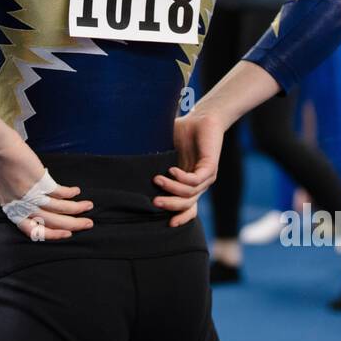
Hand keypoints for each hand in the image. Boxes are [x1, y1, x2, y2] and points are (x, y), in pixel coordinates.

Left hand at [0, 144, 92, 241]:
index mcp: (9, 207)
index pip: (31, 230)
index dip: (49, 235)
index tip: (63, 234)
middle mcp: (22, 205)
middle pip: (51, 223)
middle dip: (71, 226)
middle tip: (86, 225)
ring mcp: (32, 195)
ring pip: (60, 211)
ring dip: (77, 212)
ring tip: (90, 211)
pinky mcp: (41, 181)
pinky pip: (60, 193)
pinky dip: (71, 195)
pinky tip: (79, 193)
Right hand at [156, 111, 223, 226]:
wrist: (205, 117)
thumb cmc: (184, 132)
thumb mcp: (166, 150)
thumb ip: (154, 160)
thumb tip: (130, 164)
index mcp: (188, 182)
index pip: (188, 207)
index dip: (180, 217)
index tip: (167, 224)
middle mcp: (198, 183)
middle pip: (186, 204)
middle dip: (169, 205)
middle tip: (154, 202)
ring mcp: (206, 176)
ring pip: (189, 193)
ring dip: (171, 189)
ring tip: (157, 179)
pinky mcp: (210, 167)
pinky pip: (195, 180)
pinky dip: (181, 178)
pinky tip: (171, 170)